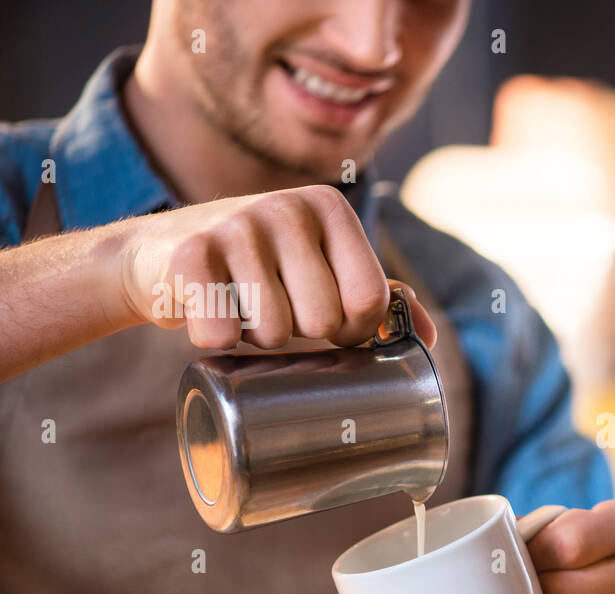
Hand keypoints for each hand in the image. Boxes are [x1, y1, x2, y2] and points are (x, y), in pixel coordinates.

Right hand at [118, 184, 435, 349]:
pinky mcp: (190, 253)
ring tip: (242, 307)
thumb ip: (380, 299)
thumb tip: (429, 340)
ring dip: (256, 337)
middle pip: (324, 320)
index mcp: (331, 208)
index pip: (370, 299)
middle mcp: (288, 207)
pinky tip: (208, 313)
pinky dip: (215, 340)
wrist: (161, 256)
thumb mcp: (324, 270)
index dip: (353, 329)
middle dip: (300, 334)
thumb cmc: (261, 269)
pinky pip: (220, 332)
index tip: (330, 322)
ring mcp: (237, 225)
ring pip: (273, 330)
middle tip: (275, 308)